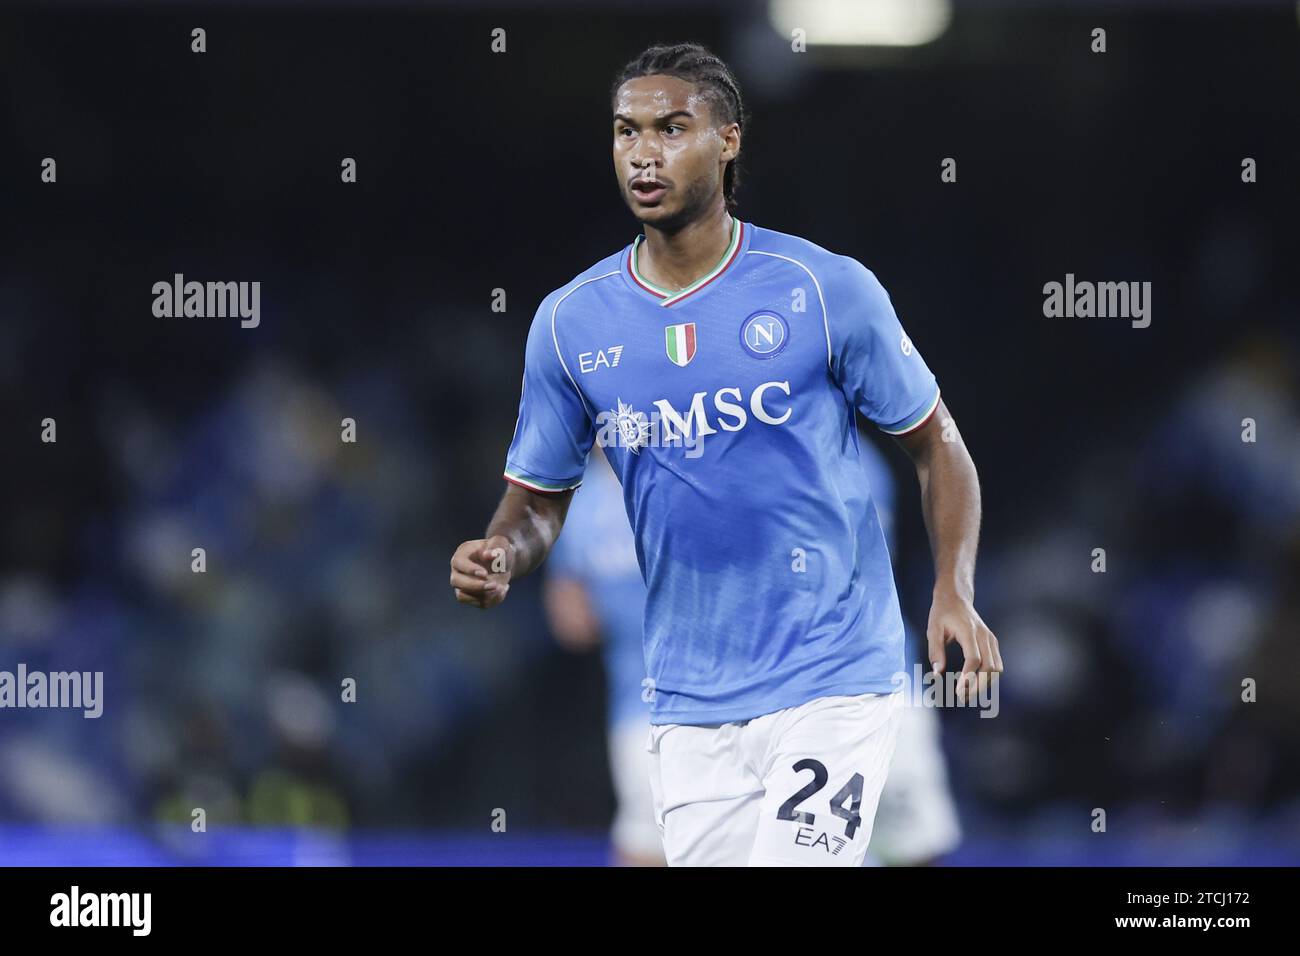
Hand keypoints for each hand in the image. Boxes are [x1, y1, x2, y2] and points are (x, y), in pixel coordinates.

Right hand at [450, 535, 513, 608]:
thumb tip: (487, 555)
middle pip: (456, 581)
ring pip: (463, 596)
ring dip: (483, 596)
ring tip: (501, 587)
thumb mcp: (502, 544)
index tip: (485, 573)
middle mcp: (458, 570)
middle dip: (475, 586)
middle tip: (494, 585)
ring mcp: (462, 585)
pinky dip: (492, 600)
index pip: (458, 563)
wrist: (505, 562)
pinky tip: (503, 589)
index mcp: (462, 554)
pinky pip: (478, 603)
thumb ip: (497, 546)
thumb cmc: (501, 550)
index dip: (469, 570)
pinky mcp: (471, 596)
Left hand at [926, 585, 1002, 703]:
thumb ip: (935, 650)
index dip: (968, 677)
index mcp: (969, 631)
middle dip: (978, 686)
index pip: (974, 659)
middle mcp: (984, 636)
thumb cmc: (942, 612)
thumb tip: (937, 672)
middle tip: (962, 697)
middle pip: (990, 667)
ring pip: (997, 669)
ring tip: (967, 693)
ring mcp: (991, 639)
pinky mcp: (992, 643)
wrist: (956, 597)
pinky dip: (988, 678)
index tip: (958, 690)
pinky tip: (974, 684)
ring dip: (984, 684)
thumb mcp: (933, 629)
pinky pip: (997, 665)